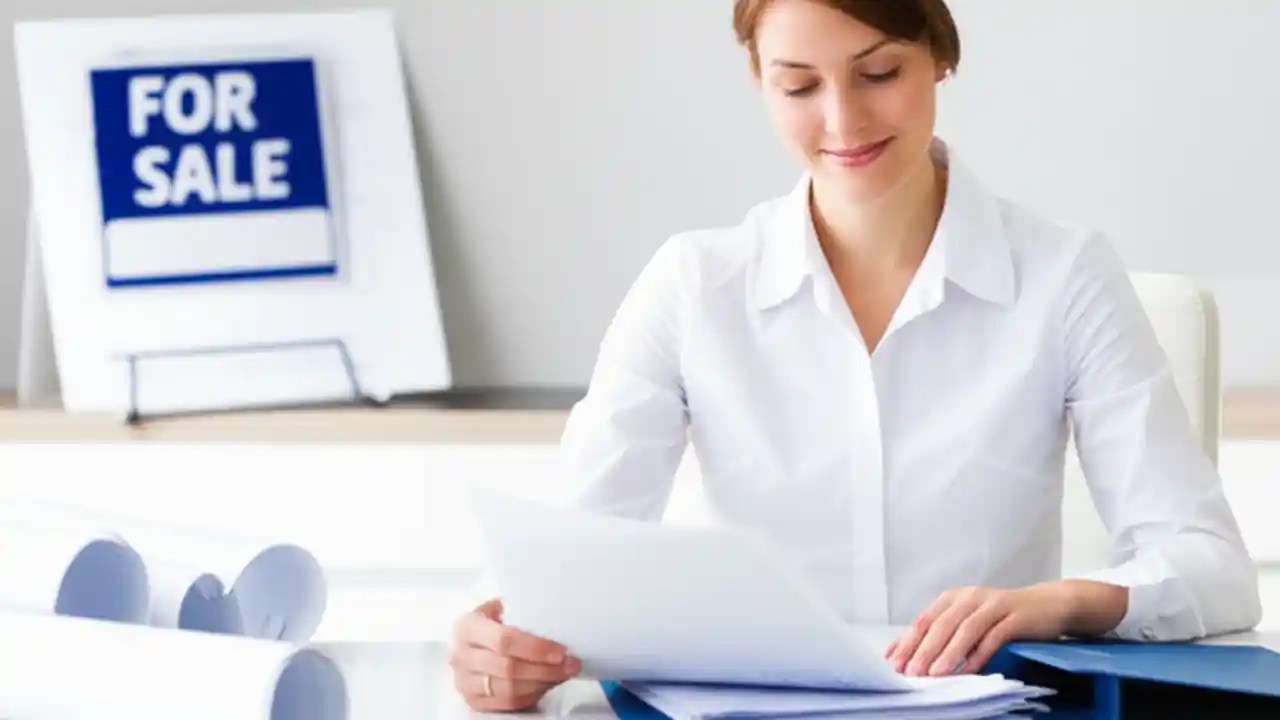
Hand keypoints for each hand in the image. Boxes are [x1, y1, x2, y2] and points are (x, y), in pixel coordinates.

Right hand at [450, 598, 581, 711]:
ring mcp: (464, 681)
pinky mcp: (473, 700)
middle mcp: (461, 655)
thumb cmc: (492, 622)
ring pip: (509, 689)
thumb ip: (520, 612)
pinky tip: (547, 684)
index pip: (503, 640)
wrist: (471, 642)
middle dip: (545, 669)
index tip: (560, 651)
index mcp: (468, 627)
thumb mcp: (500, 609)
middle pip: (508, 668)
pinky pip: (507, 703)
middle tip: (570, 664)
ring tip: (563, 674)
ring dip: (542, 683)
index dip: (535, 648)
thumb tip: (558, 619)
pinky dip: (532, 695)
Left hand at [885, 581, 1124, 677]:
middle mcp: (970, 597)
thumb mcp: (968, 621)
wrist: (1046, 605)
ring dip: (948, 653)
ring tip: (935, 674)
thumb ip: (942, 634)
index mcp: (953, 598)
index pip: (924, 620)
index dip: (906, 641)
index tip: (892, 663)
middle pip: (941, 625)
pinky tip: (970, 670)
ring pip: (966, 630)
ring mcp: (993, 605)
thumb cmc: (1000, 618)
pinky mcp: (1015, 616)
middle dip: (923, 650)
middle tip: (910, 672)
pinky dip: (980, 654)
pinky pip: (994, 636)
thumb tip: (908, 656)